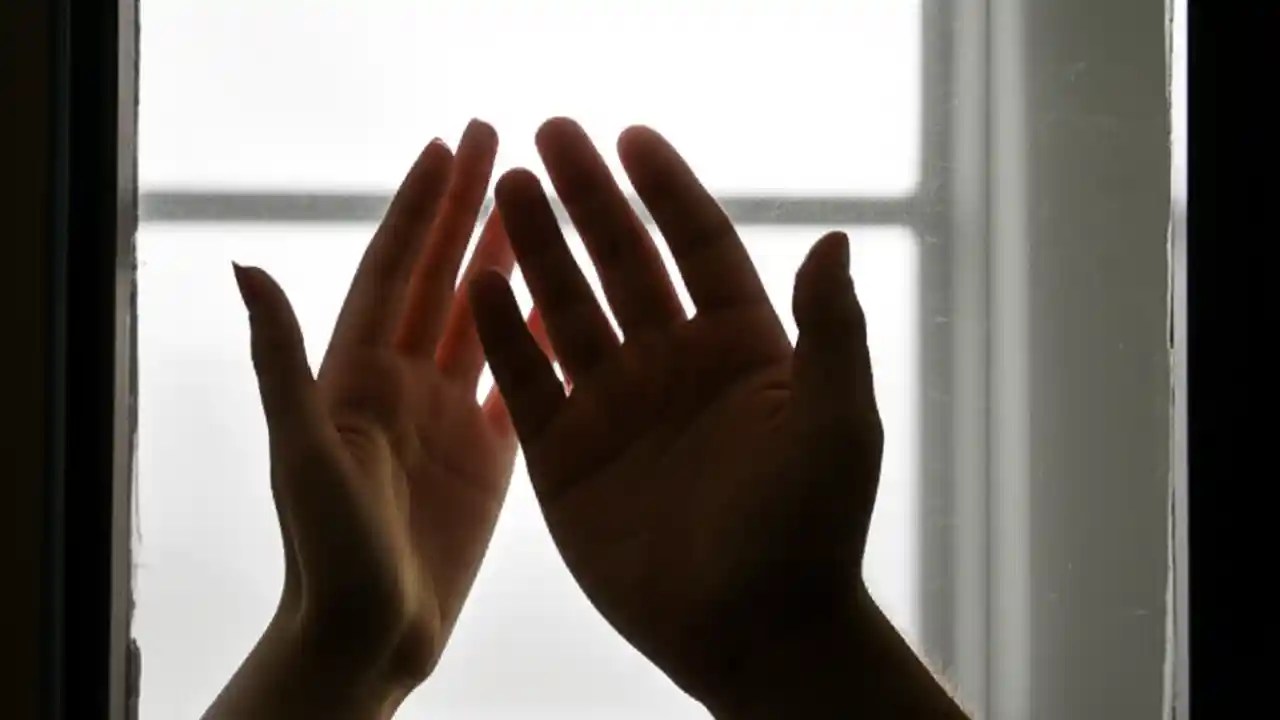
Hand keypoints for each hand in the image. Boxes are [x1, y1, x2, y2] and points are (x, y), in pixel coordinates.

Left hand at [207, 120, 547, 717]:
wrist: (368, 637)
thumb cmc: (323, 554)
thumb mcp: (299, 453)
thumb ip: (281, 360)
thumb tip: (247, 265)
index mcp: (356, 372)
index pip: (395, 267)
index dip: (419, 205)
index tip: (446, 145)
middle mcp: (401, 381)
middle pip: (442, 275)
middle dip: (467, 207)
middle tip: (497, 138)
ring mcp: (446, 415)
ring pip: (482, 318)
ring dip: (506, 257)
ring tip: (537, 201)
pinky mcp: (486, 453)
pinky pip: (517, 378)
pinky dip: (537, 334)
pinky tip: (562, 297)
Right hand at [472, 119, 965, 717]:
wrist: (752, 633)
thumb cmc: (808, 529)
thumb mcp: (835, 422)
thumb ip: (832, 329)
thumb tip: (833, 237)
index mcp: (742, 348)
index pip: (699, 246)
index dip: (666, 190)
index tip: (632, 136)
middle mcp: (674, 365)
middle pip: (624, 262)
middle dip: (589, 199)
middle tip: (550, 135)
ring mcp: (616, 408)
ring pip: (567, 309)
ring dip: (538, 249)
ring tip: (509, 189)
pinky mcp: (566, 458)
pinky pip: (526, 383)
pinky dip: (502, 336)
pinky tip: (479, 284)